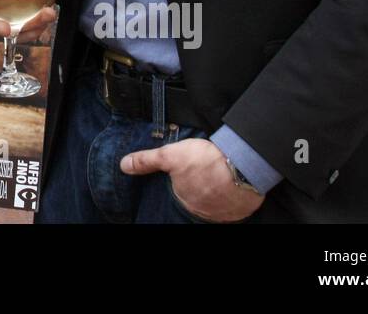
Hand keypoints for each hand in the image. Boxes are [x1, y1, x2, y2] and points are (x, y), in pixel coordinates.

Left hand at [121, 139, 265, 222]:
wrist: (244, 166)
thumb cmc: (206, 161)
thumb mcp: (170, 155)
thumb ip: (147, 161)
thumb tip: (124, 165)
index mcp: (184, 201)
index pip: (179, 195)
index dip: (182, 183)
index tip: (187, 175)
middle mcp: (202, 211)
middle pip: (196, 199)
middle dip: (197, 188)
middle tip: (202, 173)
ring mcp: (222, 213)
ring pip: (214, 203)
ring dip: (214, 192)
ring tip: (217, 177)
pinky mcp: (240, 210)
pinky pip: (232, 205)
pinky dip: (230, 196)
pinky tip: (231, 184)